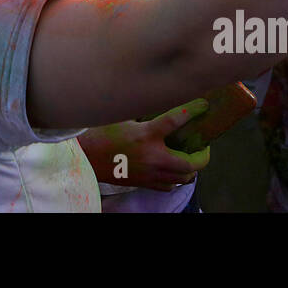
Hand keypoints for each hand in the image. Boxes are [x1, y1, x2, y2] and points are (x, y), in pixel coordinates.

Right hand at [79, 101, 210, 190]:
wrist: (84, 158)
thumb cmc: (99, 133)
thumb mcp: (121, 116)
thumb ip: (142, 113)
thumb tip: (155, 101)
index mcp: (146, 135)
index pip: (177, 120)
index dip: (193, 110)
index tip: (203, 104)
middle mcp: (152, 157)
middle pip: (191, 163)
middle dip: (202, 156)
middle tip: (202, 146)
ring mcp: (149, 173)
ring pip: (183, 178)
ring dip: (191, 169)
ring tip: (190, 158)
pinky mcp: (143, 183)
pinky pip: (168, 185)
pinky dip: (175, 178)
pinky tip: (171, 169)